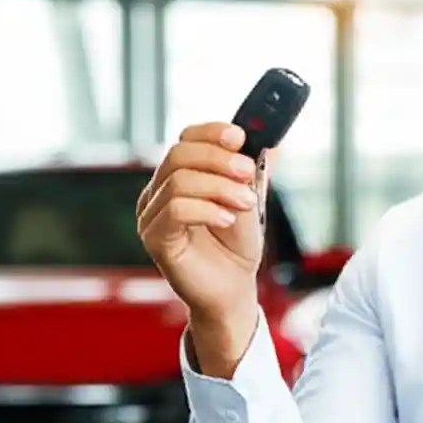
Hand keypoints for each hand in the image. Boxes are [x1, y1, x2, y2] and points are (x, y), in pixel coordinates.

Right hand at [137, 122, 266, 328]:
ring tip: (245, 203)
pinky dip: (207, 209)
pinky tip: (227, 219)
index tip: (240, 138)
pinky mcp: (154, 238)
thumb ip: (250, 171)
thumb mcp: (248, 199)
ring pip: (179, 181)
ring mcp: (152, 215)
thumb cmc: (236, 246)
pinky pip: (175, 209)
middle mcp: (158, 191)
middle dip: (219, 159)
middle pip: (178, 154)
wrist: (233, 289)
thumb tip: (271, 143)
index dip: (212, 132)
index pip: (185, 138)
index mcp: (178, 176)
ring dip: (219, 187)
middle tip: (247, 173)